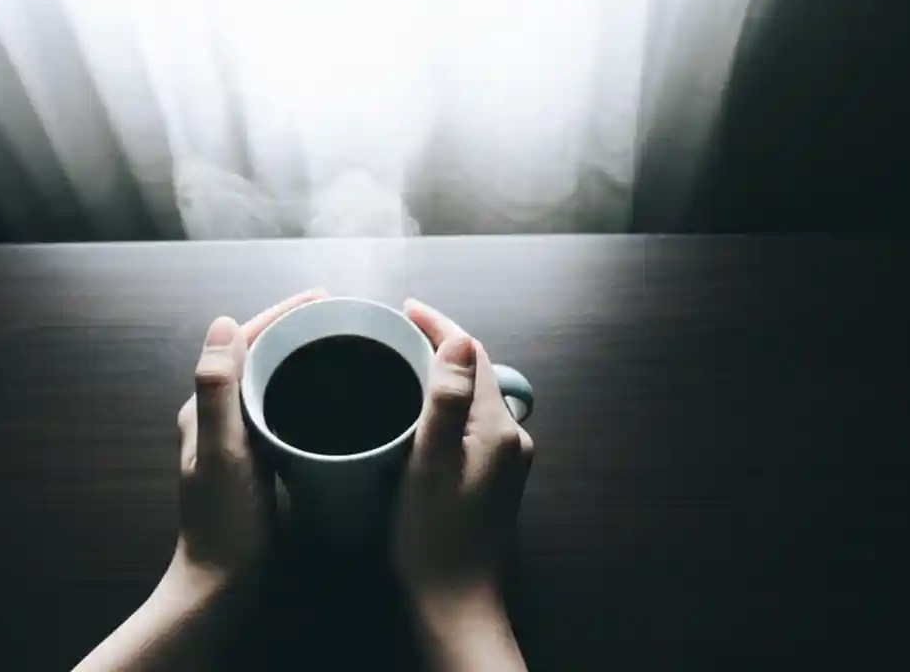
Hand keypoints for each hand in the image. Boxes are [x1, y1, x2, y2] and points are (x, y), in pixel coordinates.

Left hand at [74, 290, 324, 671]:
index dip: (281, 314)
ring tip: (343, 344)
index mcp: (205, 407)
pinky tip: (332, 398)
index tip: (324, 298)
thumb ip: (217, 388)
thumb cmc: (224, 524)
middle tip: (342, 317)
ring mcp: (236, 439)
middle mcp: (217, 416)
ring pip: (271, 381)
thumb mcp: (223, 452)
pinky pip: (281, 409)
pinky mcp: (256, 460)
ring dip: (301, 357)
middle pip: (258, 355)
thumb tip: (223, 322)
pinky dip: (305, 391)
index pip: (242, 342)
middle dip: (296, 329)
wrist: (222, 585)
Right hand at [393, 299, 533, 670]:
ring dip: (443, 376)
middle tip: (398, 333)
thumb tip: (458, 341)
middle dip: (440, 346)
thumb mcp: (430, 462)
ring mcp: (505, 460)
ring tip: (403, 364)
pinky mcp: (494, 478)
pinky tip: (420, 414)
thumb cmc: (434, 537)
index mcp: (498, 428)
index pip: (473, 355)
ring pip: (474, 398)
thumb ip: (447, 399)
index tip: (406, 309)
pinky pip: (471, 424)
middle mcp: (511, 438)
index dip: (439, 326)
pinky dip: (447, 406)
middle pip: (477, 373)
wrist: (455, 600)